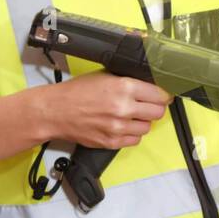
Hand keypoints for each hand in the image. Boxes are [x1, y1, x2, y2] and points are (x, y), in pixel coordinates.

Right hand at [43, 73, 172, 148]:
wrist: (56, 111)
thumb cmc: (77, 92)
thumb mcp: (105, 76)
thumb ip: (129, 81)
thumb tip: (150, 86)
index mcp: (124, 87)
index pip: (159, 95)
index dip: (163, 94)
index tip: (162, 95)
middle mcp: (123, 108)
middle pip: (158, 112)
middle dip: (155, 108)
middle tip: (148, 105)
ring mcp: (118, 127)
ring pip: (148, 127)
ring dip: (143, 121)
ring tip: (131, 115)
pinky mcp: (111, 142)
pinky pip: (134, 140)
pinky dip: (132, 133)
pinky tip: (123, 125)